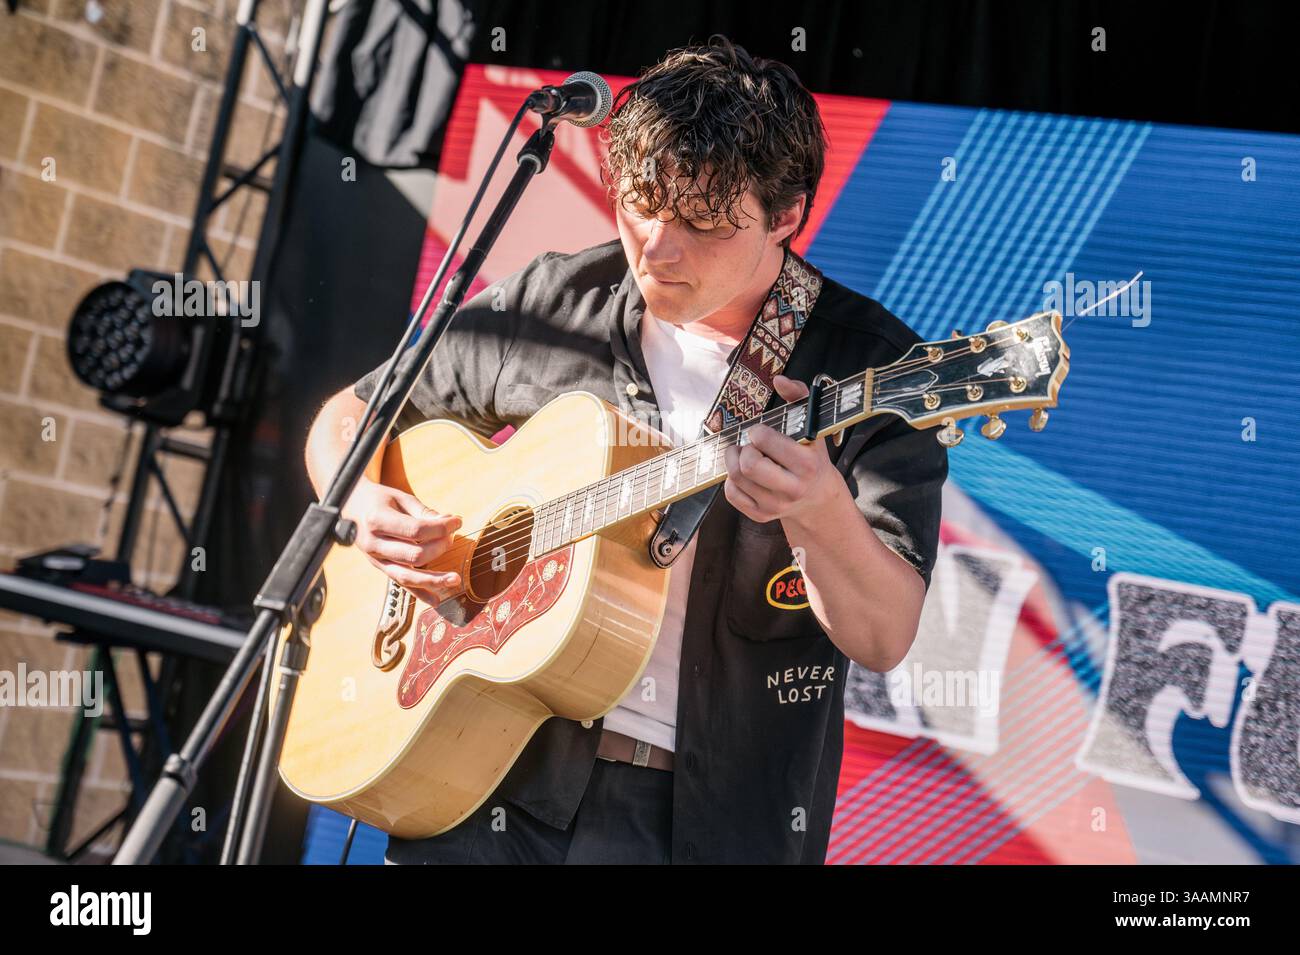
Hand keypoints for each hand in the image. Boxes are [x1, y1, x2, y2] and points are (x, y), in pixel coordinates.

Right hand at [343, 478, 462, 604]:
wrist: (350, 507)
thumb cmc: (379, 500)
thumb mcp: (399, 498)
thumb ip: (423, 512)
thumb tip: (448, 523)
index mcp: (377, 520)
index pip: (416, 530)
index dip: (440, 528)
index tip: (457, 521)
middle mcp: (373, 544)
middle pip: (414, 554)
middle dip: (440, 547)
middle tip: (452, 537)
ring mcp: (375, 559)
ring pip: (407, 576)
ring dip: (433, 579)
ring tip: (455, 580)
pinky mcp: (380, 568)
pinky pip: (401, 584)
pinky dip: (419, 594)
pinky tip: (436, 600)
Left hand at [723, 375, 842, 523]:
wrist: (817, 498)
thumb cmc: (810, 454)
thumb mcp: (811, 424)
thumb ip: (799, 396)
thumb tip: (779, 379)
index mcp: (806, 464)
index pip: (764, 441)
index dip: (757, 432)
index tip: (761, 432)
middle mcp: (792, 488)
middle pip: (748, 465)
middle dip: (741, 449)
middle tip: (747, 444)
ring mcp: (775, 505)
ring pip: (735, 478)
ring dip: (732, 460)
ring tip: (742, 453)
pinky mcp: (761, 516)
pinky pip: (731, 495)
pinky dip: (731, 480)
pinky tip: (743, 473)